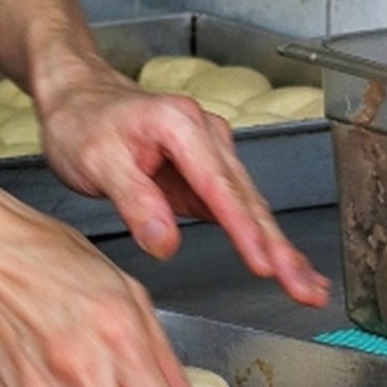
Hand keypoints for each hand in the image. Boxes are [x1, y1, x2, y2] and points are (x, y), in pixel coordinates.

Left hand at [33, 56, 330, 307]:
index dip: (245, 230)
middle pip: (247, 198)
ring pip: (250, 205)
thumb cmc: (83, 122)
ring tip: (308, 287)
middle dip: (279, 246)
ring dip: (280, 247)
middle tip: (305, 288)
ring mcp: (210, 152)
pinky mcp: (206, 173)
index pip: (219, 186)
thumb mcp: (97, 161)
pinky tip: (283, 263)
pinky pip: (238, 208)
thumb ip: (135, 201)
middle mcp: (205, 134)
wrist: (78, 98)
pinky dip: (262, 237)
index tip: (266, 265)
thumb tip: (165, 243)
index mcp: (180, 125)